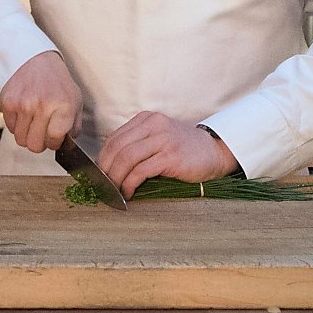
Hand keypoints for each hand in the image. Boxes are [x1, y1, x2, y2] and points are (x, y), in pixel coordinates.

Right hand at [0, 51, 81, 152]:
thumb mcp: (75, 98)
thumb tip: (68, 144)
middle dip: (39, 142)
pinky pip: (10, 128)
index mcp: (64, 106)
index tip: (54, 138)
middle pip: (35, 145)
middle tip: (42, 131)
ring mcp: (24, 105)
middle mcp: (43, 106)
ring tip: (33, 120)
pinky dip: (16, 124)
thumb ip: (74, 125)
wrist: (34, 57)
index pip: (54, 141)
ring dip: (27, 134)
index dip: (54, 143)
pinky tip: (24, 112)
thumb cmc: (55, 79)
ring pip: (21, 139)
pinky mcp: (8, 103)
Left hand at [98, 113, 237, 195]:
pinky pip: (141, 170)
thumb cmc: (184, 149)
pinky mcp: (170, 156)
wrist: (214, 151)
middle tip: (102, 186)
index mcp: (146, 119)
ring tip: (113, 191)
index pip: (114, 138)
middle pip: (117, 147)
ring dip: (115, 178)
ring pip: (126, 158)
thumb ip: (137, 144)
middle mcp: (153, 125)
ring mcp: (163, 139)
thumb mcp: (158, 138)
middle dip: (105, 169)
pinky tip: (128, 193)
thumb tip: (110, 165)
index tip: (98, 174)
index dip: (102, 158)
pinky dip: (129, 183)